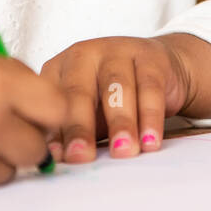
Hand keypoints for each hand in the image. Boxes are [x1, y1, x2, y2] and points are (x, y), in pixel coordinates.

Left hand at [39, 34, 196, 162]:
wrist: (157, 65)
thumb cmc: (112, 96)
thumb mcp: (86, 113)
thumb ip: (69, 132)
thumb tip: (56, 157)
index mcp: (60, 68)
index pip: (53, 102)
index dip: (55, 131)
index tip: (62, 158)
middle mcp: (85, 55)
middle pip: (80, 91)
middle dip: (81, 127)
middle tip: (84, 156)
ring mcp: (118, 51)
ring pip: (117, 87)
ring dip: (120, 122)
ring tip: (124, 150)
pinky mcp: (150, 56)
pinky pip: (150, 88)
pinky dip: (150, 117)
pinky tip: (150, 140)